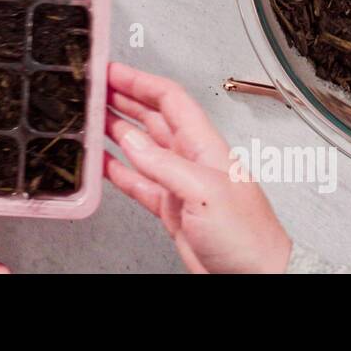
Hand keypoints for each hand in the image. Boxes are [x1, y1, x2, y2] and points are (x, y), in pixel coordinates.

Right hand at [103, 63, 291, 273]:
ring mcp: (180, 184)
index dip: (140, 81)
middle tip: (97, 88)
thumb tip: (130, 139)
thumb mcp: (205, 191)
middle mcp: (191, 160)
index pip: (170, 99)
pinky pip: (137, 180)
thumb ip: (164, 164)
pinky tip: (102, 161)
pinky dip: (117, 168)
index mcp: (205, 146)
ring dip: (117, 129)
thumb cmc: (248, 238)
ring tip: (94, 116)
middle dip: (125, 98)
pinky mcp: (171, 208)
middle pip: (153, 117)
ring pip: (142, 146)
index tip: (113, 72)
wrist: (257, 277)